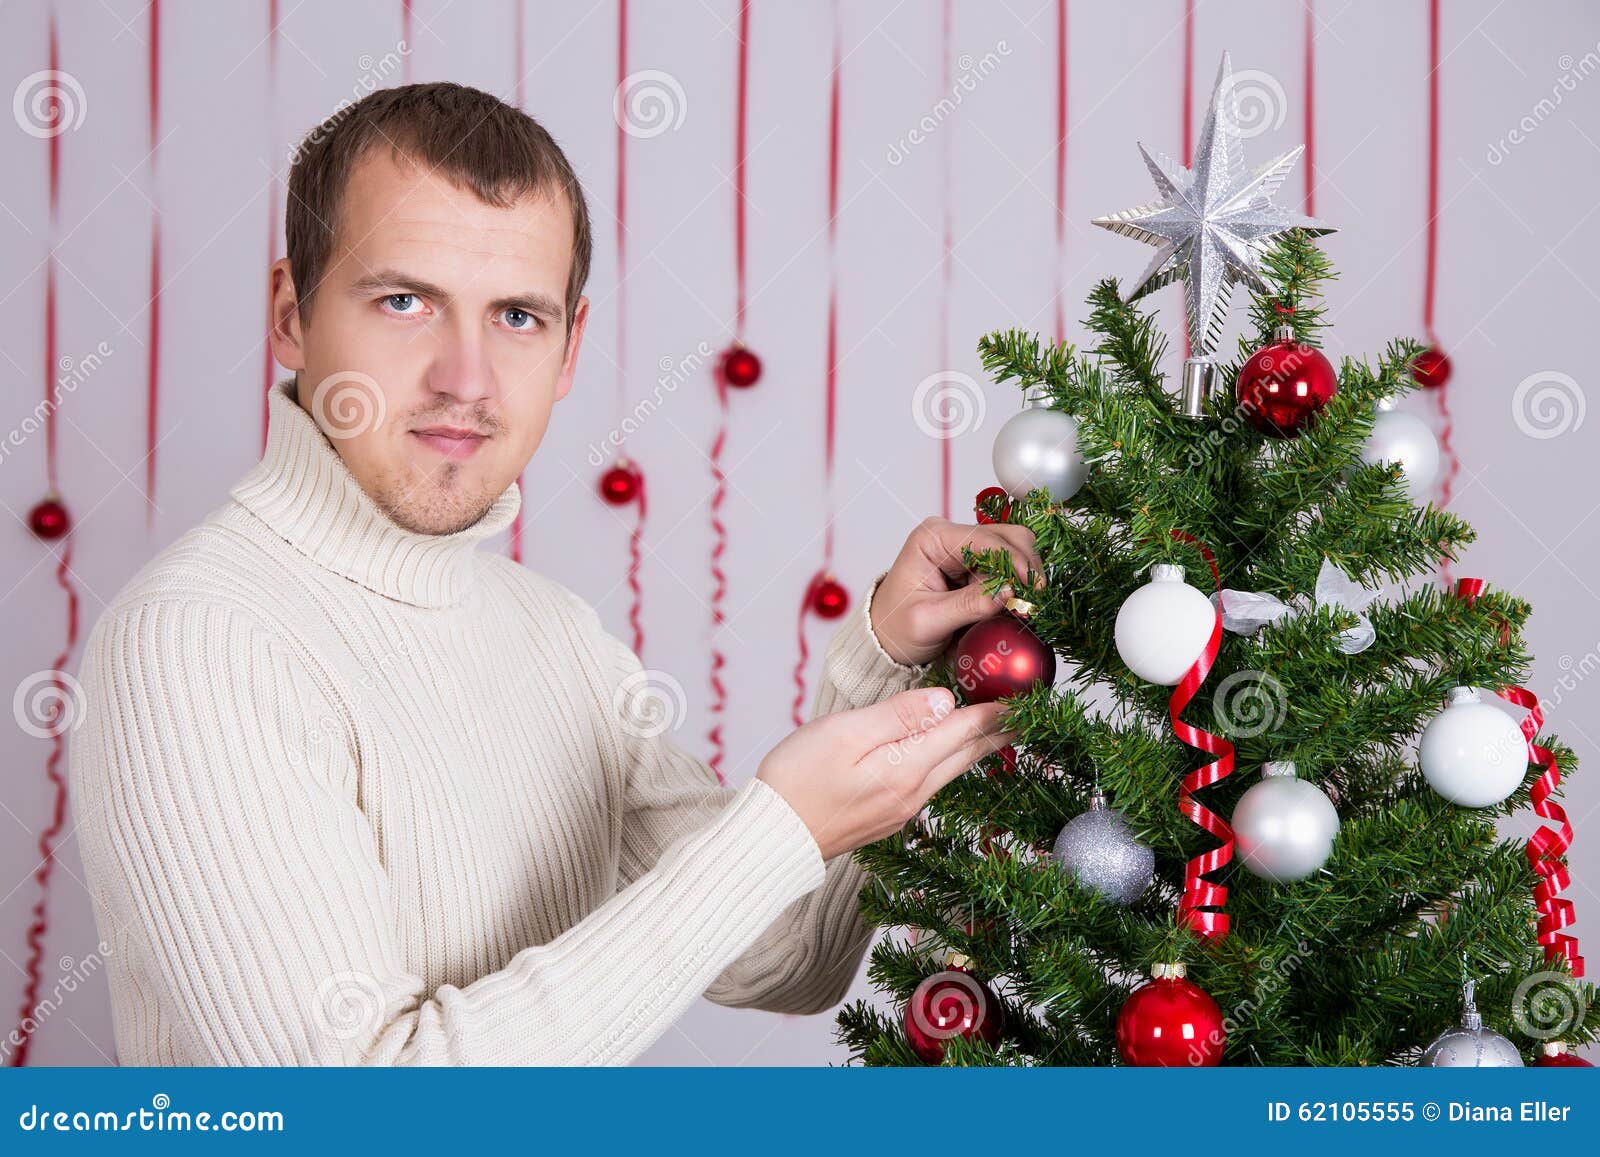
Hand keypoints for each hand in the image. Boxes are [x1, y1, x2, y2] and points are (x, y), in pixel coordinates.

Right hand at [757, 687, 1016, 860]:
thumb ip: (898, 716)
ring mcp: (901, 810)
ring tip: (998, 730)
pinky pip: (933, 783)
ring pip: (951, 770)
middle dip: (996, 730)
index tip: (1024, 696)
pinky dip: (951, 762)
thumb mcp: (845, 733)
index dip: (994, 710)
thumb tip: (946, 701)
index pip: (962, 730)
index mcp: (906, 768)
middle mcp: (913, 793)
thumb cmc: (797, 779)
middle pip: (966, 753)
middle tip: (1028, 713)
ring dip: (977, 746)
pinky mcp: (887, 817)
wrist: (770, 837)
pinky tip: (951, 755)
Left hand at [869, 517, 1045, 666]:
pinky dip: (1018, 588)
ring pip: (1015, 552)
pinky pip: (1010, 571)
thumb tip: (1008, 593)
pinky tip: (1016, 607)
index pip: (984, 538)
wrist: (888, 639)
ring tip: (1022, 608)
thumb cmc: (897, 627)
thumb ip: (969, 605)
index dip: (1014, 560)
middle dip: (1024, 567)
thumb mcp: (929, 620)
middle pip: (1008, 537)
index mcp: (933, 538)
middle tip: (1033, 600)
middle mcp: (953, 537)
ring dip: (1023, 579)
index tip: (1033, 587)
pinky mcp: (978, 568)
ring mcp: (968, 551)